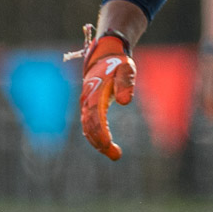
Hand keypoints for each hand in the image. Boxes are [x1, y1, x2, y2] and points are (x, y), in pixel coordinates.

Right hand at [71, 25, 135, 160]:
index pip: (95, 118)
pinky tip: (105, 145)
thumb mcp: (126, 69)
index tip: (109, 145)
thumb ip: (126, 83)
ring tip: (113, 154)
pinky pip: (89, 124)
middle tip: (116, 156)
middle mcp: (87, 101)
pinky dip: (95, 136)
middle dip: (101, 143)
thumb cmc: (118, 63)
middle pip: (90, 127)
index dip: (100, 133)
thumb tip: (125, 102)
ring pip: (87, 128)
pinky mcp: (89, 106)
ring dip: (98, 142)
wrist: (104, 55)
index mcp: (95, 93)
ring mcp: (86, 104)